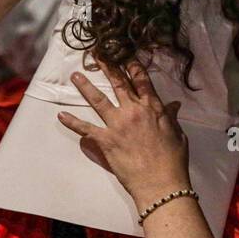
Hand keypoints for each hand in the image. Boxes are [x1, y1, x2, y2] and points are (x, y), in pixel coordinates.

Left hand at [57, 60, 191, 212]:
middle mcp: (133, 111)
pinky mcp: (106, 140)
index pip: (141, 81)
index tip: (125, 56)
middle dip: (108, 67)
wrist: (161, 183)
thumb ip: (171, 118)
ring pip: (98, 100)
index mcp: (153, 108)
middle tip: (98, 54)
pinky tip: (61, 115)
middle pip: (118, 84)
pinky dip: (72, 122)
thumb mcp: (177, 135)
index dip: (132, 67)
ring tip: (75, 76)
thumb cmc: (172, 161)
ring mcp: (118, 125)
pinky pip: (85, 129)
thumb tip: (174, 105)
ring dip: (86, 87)